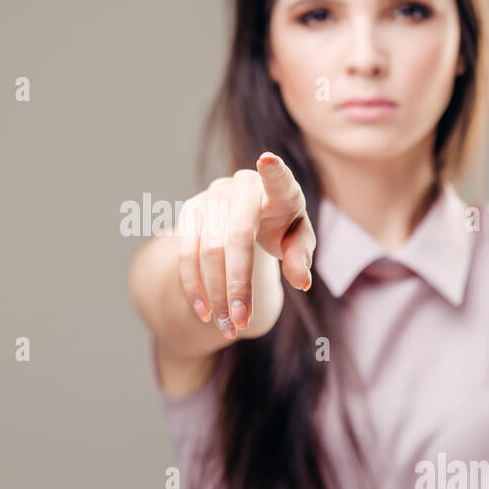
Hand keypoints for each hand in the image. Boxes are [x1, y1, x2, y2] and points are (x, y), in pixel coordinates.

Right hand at [175, 151, 315, 339]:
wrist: (246, 216)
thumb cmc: (281, 228)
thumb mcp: (298, 241)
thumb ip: (301, 257)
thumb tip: (302, 281)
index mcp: (279, 190)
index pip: (278, 179)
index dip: (273, 172)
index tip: (267, 160)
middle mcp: (241, 186)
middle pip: (235, 238)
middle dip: (237, 284)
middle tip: (241, 322)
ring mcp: (212, 196)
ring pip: (207, 250)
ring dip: (214, 293)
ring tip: (226, 327)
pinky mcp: (190, 210)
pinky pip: (186, 253)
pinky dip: (194, 286)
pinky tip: (204, 312)